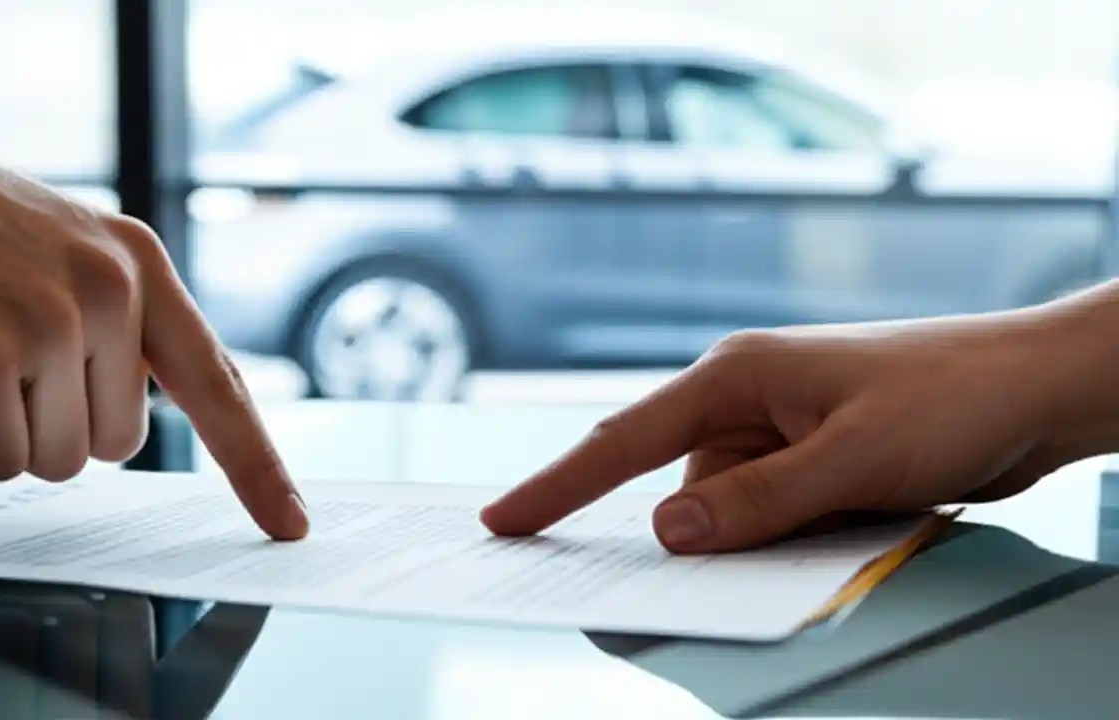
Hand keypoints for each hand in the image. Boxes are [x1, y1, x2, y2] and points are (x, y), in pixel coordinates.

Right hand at [0, 81, 306, 539]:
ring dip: (5, 430)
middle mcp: (111, 288)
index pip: (217, 381)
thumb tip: (132, 421)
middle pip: (120, 442)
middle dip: (56, 421)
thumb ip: (116, 327)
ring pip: (58, 463)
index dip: (256, 463)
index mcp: (138, 261)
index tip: (290, 524)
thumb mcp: (59, 252)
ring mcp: (49, 321)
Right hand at [482, 287, 1118, 552]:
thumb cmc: (949, 398)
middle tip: (688, 556)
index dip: (557, 485)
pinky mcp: (809, 456)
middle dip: (678, 531)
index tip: (503, 520)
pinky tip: (825, 528)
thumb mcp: (850, 459)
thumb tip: (666, 532)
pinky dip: (777, 533)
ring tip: (825, 521)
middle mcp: (746, 399)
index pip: (624, 439)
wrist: (1033, 388)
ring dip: (750, 537)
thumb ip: (755, 500)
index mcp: (735, 377)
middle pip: (676, 484)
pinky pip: (765, 508)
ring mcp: (778, 429)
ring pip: (724, 506)